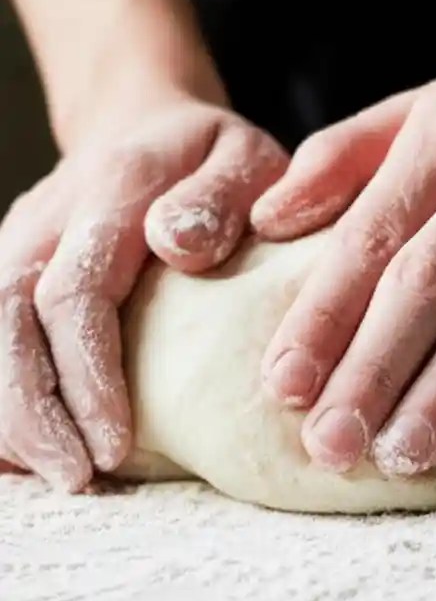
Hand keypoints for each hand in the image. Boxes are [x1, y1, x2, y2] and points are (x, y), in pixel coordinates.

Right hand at [0, 95, 287, 489]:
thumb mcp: (246, 158)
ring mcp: (18, 241)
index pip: (75, 294)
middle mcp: (48, 218)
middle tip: (78, 479)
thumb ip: (220, 197)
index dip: (88, 375)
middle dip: (34, 411)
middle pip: (7, 322)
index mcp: (111, 191)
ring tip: (57, 475)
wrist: (148, 122)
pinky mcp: (8, 266)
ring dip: (9, 412)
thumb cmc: (216, 158)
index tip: (117, 443)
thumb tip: (180, 245)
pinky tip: (24, 451)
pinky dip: (0, 395)